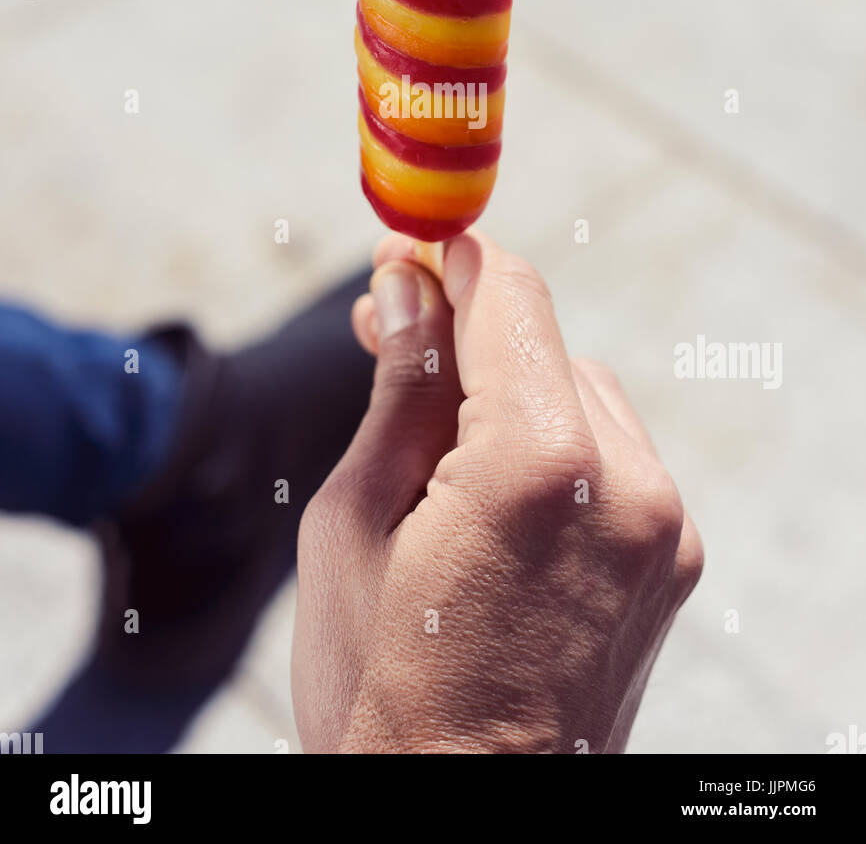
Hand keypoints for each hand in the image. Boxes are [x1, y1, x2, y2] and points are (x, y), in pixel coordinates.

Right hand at [291, 231, 702, 753]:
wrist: (461, 818)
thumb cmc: (379, 687)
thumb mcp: (354, 521)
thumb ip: (403, 387)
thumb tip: (409, 287)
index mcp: (538, 468)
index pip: (509, 300)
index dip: (452, 262)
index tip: (409, 253)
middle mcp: (628, 487)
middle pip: (547, 344)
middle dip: (472, 335)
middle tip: (398, 346)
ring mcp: (664, 531)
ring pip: (585, 396)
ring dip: (516, 395)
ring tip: (442, 461)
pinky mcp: (674, 563)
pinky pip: (615, 458)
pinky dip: (558, 452)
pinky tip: (499, 505)